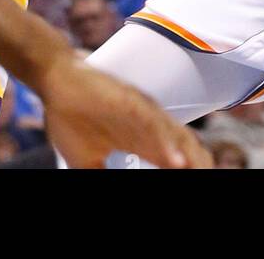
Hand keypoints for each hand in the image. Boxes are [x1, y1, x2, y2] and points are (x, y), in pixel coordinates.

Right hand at [38, 53, 211, 168]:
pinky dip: (166, 143)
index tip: (198, 184)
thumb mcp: (86, 162)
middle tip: (208, 178)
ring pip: (175, 137)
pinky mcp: (129, 101)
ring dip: (189, 160)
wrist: (55, 79)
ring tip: (203, 173)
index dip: (187, 172)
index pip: (173, 162)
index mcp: (141, 140)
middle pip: (183, 150)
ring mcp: (141, 112)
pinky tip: (176, 161)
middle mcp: (147, 125)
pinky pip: (152, 123)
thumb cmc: (70, 118)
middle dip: (197, 167)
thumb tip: (108, 183)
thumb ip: (103, 176)